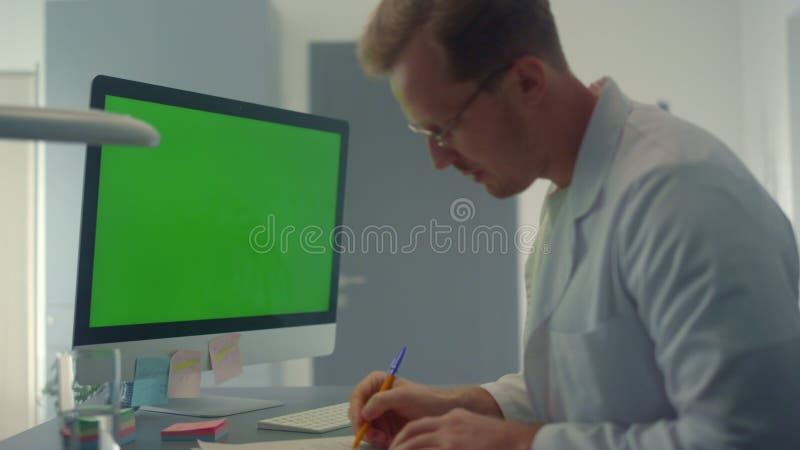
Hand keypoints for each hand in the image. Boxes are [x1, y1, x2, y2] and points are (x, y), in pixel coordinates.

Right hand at [349, 371, 456, 447]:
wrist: (442, 413)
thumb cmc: (427, 399)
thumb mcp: (404, 396)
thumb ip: (382, 400)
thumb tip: (364, 412)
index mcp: (378, 383)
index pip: (357, 395)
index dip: (355, 409)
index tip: (360, 421)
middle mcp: (375, 397)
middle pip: (357, 413)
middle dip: (363, 426)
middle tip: (373, 436)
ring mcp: (379, 413)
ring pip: (363, 427)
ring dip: (371, 436)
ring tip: (385, 439)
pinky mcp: (384, 427)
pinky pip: (373, 436)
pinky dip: (378, 440)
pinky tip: (389, 441)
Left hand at [389, 408, 540, 449]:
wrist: (521, 442)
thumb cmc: (501, 442)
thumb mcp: (474, 430)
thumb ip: (455, 436)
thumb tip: (442, 443)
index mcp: (453, 419)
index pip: (418, 426)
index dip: (403, 438)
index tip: (396, 448)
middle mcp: (449, 426)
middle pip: (411, 435)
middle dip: (397, 447)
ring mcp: (451, 440)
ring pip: (415, 445)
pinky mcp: (454, 449)